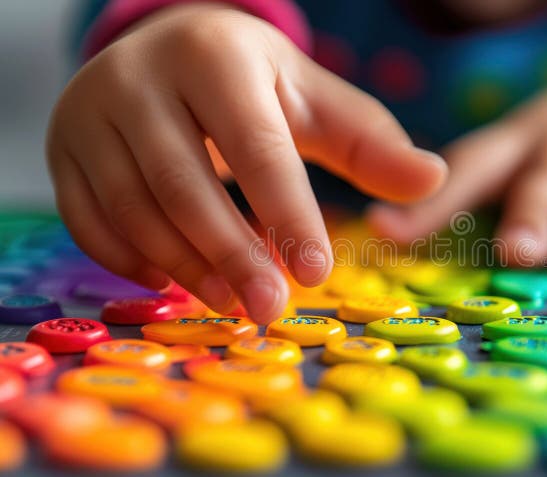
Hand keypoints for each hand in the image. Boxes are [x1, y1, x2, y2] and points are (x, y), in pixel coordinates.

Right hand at [47, 4, 446, 322]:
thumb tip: (435, 180)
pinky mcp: (62, 149)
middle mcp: (141, 76)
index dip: (288, 214)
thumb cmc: (253, 84)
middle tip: (271, 310)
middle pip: (186, 186)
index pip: (257, 147)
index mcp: (216, 56)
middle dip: (234, 257)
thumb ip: (371, 143)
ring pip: (135, 209)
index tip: (318, 274)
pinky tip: (178, 282)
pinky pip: (89, 220)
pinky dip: (134, 261)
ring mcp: (90, 113)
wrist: (167, 52)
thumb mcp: (313, 101)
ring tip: (233, 301)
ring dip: (187, 268)